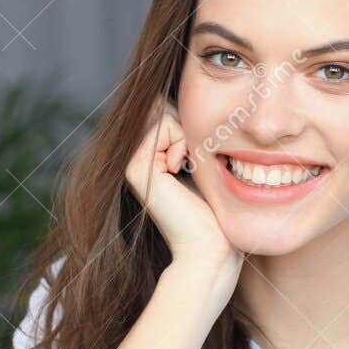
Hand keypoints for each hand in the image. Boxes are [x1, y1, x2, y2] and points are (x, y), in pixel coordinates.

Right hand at [124, 103, 239, 279]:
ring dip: (189, 139)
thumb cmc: (217, 213)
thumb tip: (183, 100)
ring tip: (186, 169)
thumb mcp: (205, 166)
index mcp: (151, 160)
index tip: (196, 162)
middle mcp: (136, 160)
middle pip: (167, 110)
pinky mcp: (134, 166)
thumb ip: (191, 136)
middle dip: (190, 131)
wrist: (209, 248)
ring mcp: (131, 163)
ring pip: (167, 116)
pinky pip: (165, 126)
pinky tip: (180, 171)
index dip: (191, 128)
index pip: (171, 113)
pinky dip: (183, 144)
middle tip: (192, 166)